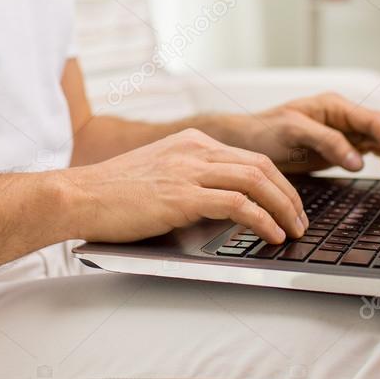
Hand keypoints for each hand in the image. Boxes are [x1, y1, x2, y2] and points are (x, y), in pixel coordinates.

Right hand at [59, 129, 305, 244]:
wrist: (78, 195)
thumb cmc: (112, 194)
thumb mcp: (160, 175)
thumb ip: (192, 180)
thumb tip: (224, 206)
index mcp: (191, 143)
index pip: (250, 158)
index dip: (278, 182)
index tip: (289, 204)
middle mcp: (194, 150)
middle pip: (261, 166)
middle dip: (289, 196)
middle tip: (301, 220)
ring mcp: (188, 170)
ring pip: (257, 181)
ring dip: (283, 208)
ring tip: (294, 230)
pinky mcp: (182, 196)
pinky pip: (237, 204)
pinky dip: (262, 220)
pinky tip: (271, 235)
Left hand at [222, 92, 379, 176]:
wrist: (246, 140)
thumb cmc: (265, 132)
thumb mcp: (293, 133)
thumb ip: (327, 142)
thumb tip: (359, 159)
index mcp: (334, 106)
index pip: (375, 121)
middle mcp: (341, 114)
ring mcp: (341, 128)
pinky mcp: (337, 143)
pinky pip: (369, 146)